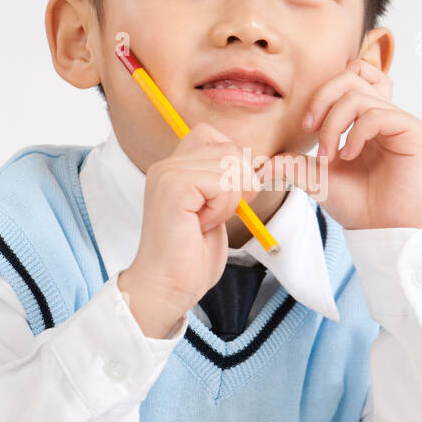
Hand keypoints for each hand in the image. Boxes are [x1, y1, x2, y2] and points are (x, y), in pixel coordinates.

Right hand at [118, 123, 260, 335]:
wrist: (167, 285)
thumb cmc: (190, 255)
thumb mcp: (215, 208)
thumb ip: (225, 180)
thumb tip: (255, 163)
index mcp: (174, 166)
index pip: (215, 136)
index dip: (233, 164)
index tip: (225, 198)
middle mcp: (167, 164)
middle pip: (230, 148)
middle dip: (239, 185)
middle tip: (216, 215)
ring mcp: (168, 173)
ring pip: (230, 166)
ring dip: (230, 200)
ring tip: (205, 221)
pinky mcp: (174, 188)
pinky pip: (223, 184)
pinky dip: (222, 208)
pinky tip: (201, 225)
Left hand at [266, 58, 421, 230]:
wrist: (383, 230)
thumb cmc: (358, 204)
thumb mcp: (316, 179)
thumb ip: (291, 164)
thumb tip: (258, 167)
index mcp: (363, 118)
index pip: (344, 80)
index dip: (321, 95)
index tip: (306, 127)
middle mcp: (382, 113)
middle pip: (351, 75)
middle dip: (322, 99)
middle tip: (310, 130)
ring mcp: (398, 120)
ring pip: (358, 95)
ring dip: (334, 124)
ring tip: (331, 156)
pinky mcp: (412, 130)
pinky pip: (377, 114)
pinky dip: (355, 133)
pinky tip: (350, 156)